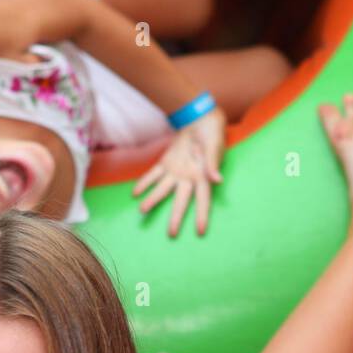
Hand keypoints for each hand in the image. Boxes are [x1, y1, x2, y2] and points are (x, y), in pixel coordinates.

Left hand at [133, 108, 226, 236]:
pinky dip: (144, 182)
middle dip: (176, 217)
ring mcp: (176, 172)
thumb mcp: (214, 146)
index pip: (203, 200)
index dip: (202, 216)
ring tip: (142, 211)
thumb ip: (213, 163)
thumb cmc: (212, 133)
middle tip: (171, 234)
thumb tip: (217, 180)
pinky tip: (135, 193)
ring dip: (153, 199)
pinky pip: (154, 174)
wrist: (200, 118)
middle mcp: (189, 178)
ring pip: (163, 189)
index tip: (201, 232)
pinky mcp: (167, 163)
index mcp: (203, 176)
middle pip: (181, 201)